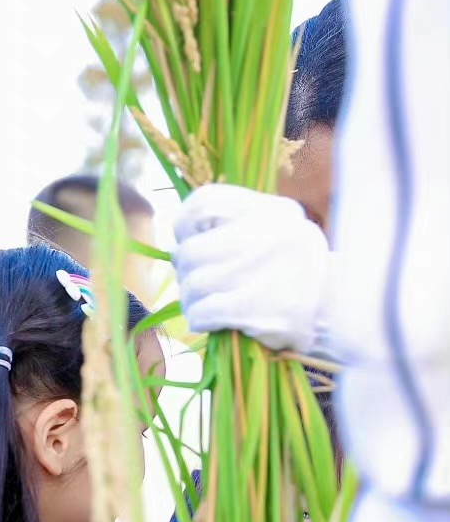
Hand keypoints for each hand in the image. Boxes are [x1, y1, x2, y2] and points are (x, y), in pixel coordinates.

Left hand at [171, 183, 332, 353]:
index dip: (184, 223)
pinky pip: (204, 311)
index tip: (186, 240)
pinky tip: (210, 320)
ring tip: (205, 304)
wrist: (342, 313)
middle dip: (186, 272)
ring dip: (191, 299)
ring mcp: (269, 272)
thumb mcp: (277, 233)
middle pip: (192, 250)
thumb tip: (179, 242)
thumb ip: (234, 226)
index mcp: (274, 211)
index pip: (206, 202)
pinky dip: (199, 318)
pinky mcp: (262, 309)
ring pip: (195, 284)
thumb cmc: (297, 274)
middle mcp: (273, 235)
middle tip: (197, 284)